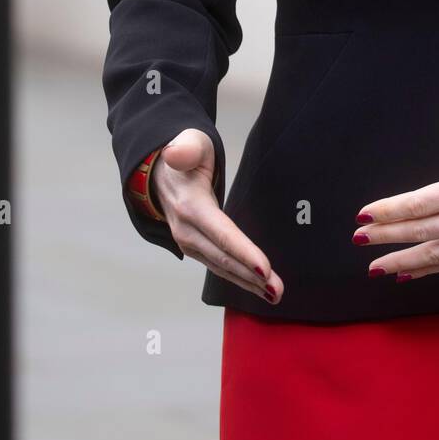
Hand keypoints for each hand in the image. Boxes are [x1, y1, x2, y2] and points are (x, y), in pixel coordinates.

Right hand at [151, 128, 283, 304]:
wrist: (160, 173)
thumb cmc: (184, 156)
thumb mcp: (188, 144)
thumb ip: (186, 149)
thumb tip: (174, 153)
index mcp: (190, 206)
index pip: (222, 234)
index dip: (244, 252)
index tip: (265, 269)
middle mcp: (188, 231)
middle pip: (224, 258)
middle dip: (252, 277)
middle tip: (278, 291)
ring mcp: (190, 243)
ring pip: (223, 267)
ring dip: (249, 284)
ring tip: (275, 294)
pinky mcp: (197, 248)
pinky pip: (221, 266)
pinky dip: (240, 278)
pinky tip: (259, 288)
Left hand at [352, 104, 438, 279]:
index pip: (420, 203)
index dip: (390, 210)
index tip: (365, 214)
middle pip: (421, 232)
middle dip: (387, 236)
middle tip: (359, 239)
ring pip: (435, 255)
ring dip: (402, 262)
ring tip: (374, 267)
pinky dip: (429, 270)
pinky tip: (408, 273)